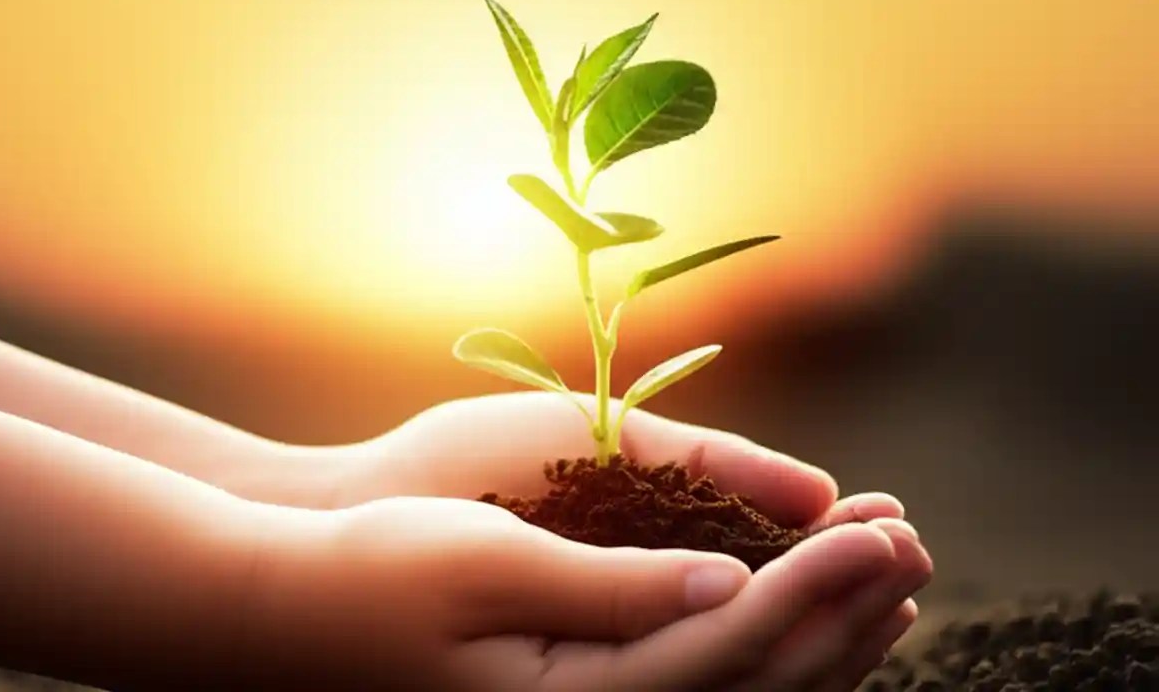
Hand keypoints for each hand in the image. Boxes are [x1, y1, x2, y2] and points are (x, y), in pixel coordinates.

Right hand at [236, 495, 921, 691]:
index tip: (882, 528)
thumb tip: (727, 585)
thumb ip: (611, 586)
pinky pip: (695, 684)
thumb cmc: (371, 570)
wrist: (289, 619)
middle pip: (751, 684)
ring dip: (819, 637)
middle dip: (840, 614)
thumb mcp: (484, 561)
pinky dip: (762, 648)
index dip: (816, 587)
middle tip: (913, 543)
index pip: (730, 646)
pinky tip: (794, 613)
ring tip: (887, 584)